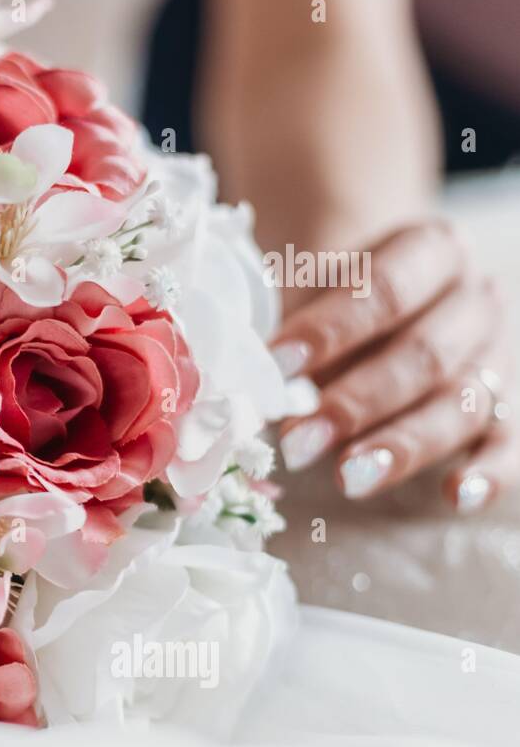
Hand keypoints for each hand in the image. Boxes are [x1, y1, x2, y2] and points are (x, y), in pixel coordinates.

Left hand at [271, 221, 514, 511]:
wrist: (384, 289)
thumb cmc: (336, 292)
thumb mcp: (311, 286)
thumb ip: (292, 328)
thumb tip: (251, 384)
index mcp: (431, 249)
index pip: (385, 287)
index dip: (330, 329)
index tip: (277, 366)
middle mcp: (475, 299)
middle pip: (424, 354)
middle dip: (356, 404)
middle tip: (297, 443)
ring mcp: (498, 353)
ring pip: (463, 403)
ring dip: (403, 445)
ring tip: (348, 478)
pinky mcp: (508, 405)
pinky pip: (510, 442)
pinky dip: (489, 473)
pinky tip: (455, 497)